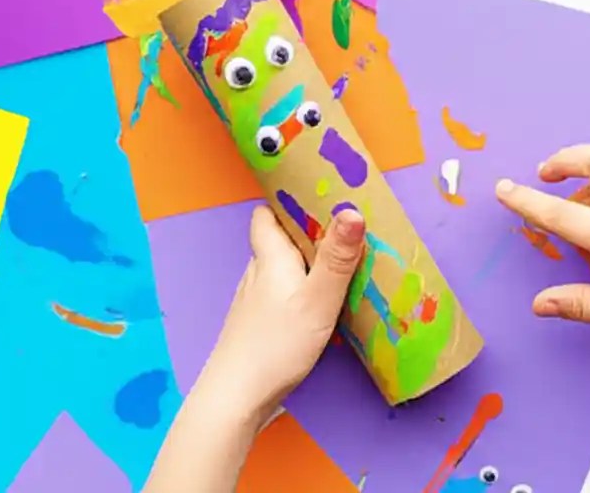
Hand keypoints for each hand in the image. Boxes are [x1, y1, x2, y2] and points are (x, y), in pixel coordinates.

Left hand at [198, 207, 365, 423]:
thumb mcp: (317, 299)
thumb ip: (337, 259)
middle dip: (306, 231)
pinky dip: (299, 289)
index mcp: (270, 257)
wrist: (236, 396)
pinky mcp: (258, 324)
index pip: (266, 215)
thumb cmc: (277, 344)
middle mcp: (257, 272)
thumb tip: (353, 210)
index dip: (286, 202)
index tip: (315, 194)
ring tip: (339, 262)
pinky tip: (319, 303)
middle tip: (342, 228)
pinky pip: (281, 293)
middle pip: (277, 239)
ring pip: (280, 268)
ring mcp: (254, 300)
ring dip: (305, 262)